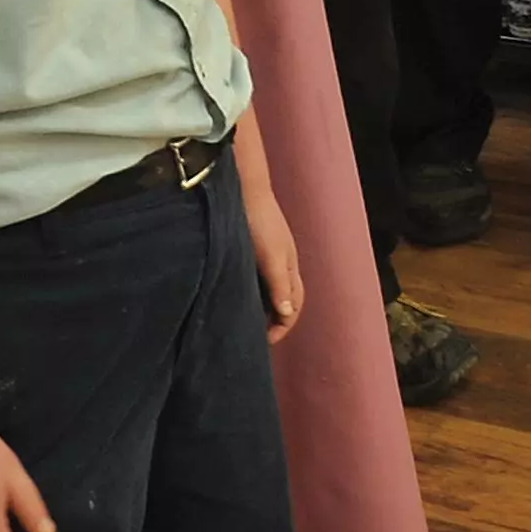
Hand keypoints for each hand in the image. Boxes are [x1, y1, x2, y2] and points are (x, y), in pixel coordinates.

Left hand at [245, 172, 303, 342]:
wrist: (244, 188)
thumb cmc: (258, 222)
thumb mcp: (270, 256)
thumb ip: (279, 285)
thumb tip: (288, 312)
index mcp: (289, 268)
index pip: (294, 306)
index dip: (282, 327)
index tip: (263, 343)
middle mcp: (281, 264)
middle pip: (285, 300)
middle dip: (274, 321)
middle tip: (253, 338)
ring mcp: (268, 256)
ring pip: (270, 290)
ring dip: (262, 308)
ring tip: (243, 321)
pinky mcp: (254, 248)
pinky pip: (258, 279)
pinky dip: (252, 293)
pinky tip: (236, 294)